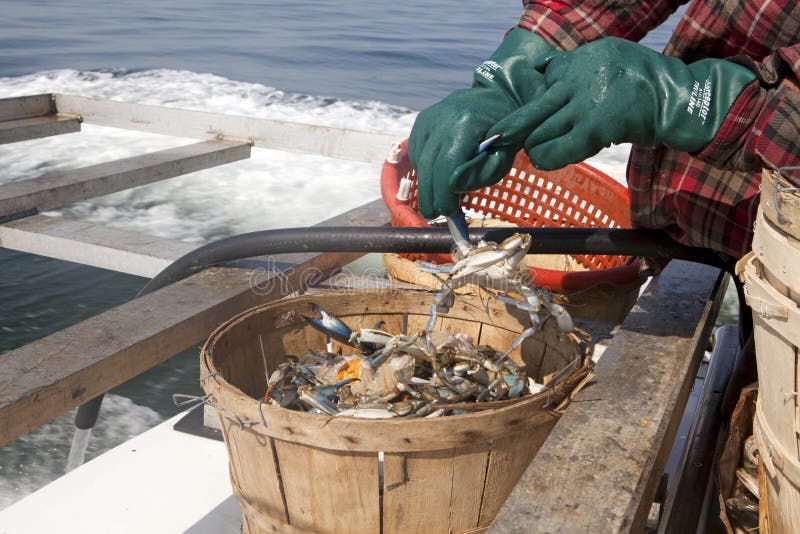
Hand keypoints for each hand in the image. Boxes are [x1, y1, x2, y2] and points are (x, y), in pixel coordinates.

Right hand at [408, 29, 553, 218]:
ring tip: (438, 198)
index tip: (447, 213)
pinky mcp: (422, 120)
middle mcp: (441, 117)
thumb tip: (451, 189)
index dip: (444, 195)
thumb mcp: (502, 158)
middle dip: (430, 196)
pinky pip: (417, 152)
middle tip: (434, 214)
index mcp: (465, 124)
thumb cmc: (504, 134)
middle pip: (428, 167)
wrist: (498, 98)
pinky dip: (424, 168)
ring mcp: (429, 117)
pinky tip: (437, 174)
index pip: (446, 168)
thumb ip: (479, 175)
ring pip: (419, 161)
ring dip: (426, 183)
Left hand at [489, 37, 755, 169]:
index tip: (522, 118)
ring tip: (530, 153)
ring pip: (542, 129)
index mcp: (582, 58)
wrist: (678, 97)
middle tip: (492, 140)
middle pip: (533, 106)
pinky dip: (546, 157)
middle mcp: (579, 77)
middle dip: (510, 127)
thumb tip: (542, 73)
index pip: (544, 78)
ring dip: (531, 145)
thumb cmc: (646, 81)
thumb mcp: (610, 55)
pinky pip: (559, 147)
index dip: (532, 102)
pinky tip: (541, 161)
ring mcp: (586, 102)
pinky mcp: (596, 127)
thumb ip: (576, 65)